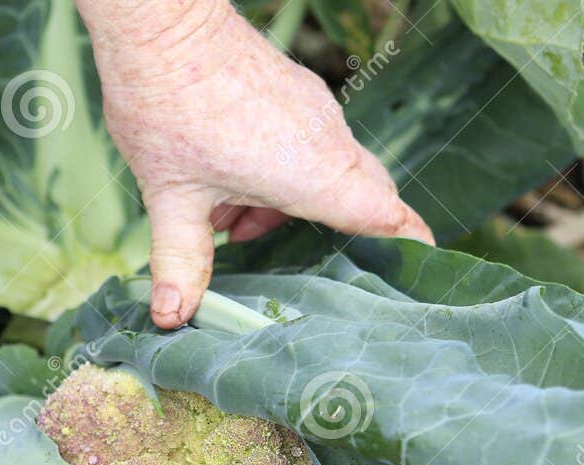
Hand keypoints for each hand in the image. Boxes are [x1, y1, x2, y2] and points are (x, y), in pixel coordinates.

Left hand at [81, 0, 431, 328]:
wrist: (161, 24)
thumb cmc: (169, 106)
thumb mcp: (171, 198)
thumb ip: (180, 261)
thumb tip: (171, 317)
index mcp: (313, 173)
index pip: (386, 214)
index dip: (410, 243)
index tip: (422, 268)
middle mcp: (327, 141)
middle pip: (365, 197)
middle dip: (336, 235)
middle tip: (295, 265)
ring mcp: (315, 111)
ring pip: (328, 173)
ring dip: (291, 206)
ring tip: (231, 222)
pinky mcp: (297, 92)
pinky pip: (310, 145)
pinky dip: (281, 175)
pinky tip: (230, 184)